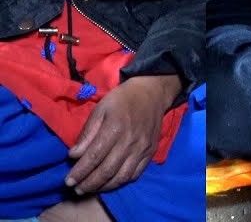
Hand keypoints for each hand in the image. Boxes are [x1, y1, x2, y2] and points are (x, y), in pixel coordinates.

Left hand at [66, 74, 180, 194]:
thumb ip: (87, 133)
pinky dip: (121, 182)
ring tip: (91, 189)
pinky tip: (110, 182)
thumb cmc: (122, 100)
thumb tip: (74, 155)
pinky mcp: (150, 152)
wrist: (151, 93)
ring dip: (104, 187)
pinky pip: (135, 174)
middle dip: (89, 184)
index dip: (80, 172)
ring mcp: (142, 148)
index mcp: (115, 128)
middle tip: (77, 189)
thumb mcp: (100, 109)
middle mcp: (130, 141)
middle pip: (107, 170)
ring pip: (121, 176)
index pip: (94, 157)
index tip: (68, 181)